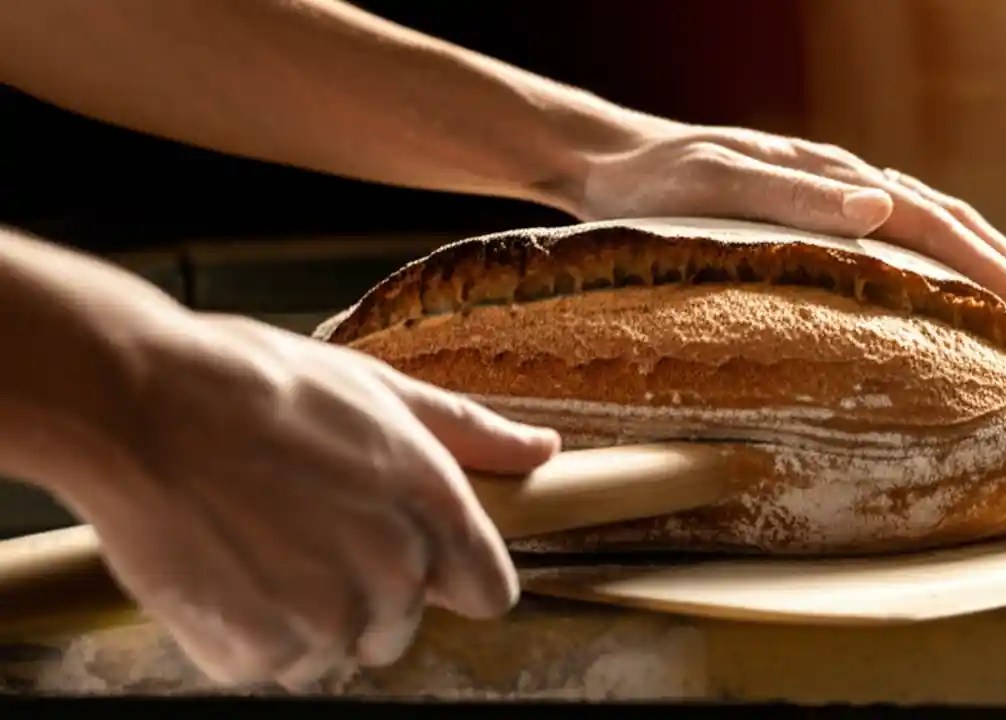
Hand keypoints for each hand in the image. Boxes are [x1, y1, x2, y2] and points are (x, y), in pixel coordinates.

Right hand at [56, 314, 559, 689]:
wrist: (141, 406)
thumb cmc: (261, 387)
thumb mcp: (382, 391)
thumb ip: (473, 435)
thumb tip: (542, 450)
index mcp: (435, 511)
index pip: (489, 594)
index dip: (454, 576)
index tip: (417, 558)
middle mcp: (391, 576)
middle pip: (402, 627)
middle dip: (367, 591)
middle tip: (311, 527)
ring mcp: (321, 621)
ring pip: (335, 652)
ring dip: (306, 615)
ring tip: (263, 541)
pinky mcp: (252, 651)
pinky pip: (271, 664)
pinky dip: (250, 631)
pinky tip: (229, 566)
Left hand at [577, 124, 1005, 341]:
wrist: (611, 162)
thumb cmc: (656, 182)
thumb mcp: (717, 183)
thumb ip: (793, 195)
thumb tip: (879, 207)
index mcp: (832, 176)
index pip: (929, 224)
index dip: (990, 267)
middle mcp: (842, 182)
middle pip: (944, 224)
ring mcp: (829, 195)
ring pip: (925, 228)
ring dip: (983, 265)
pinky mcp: (810, 213)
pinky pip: (891, 238)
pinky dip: (934, 261)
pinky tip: (947, 283)